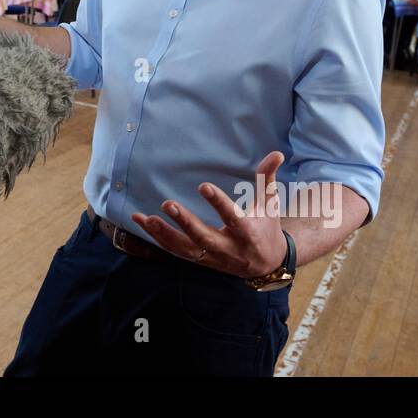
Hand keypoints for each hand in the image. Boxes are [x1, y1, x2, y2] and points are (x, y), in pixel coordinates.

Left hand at [131, 151, 288, 278]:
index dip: (219, 203)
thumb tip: (276, 153)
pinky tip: (141, 222)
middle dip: (186, 223)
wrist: (267, 265)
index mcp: (248, 234)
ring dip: (165, 234)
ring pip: (186, 249)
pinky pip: (176, 251)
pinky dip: (158, 238)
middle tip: (167, 203)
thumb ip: (267, 177)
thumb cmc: (266, 227)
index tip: (204, 186)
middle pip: (204, 238)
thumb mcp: (270, 203)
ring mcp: (212, 257)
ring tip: (146, 218)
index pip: (233, 218)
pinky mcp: (200, 260)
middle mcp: (229, 249)